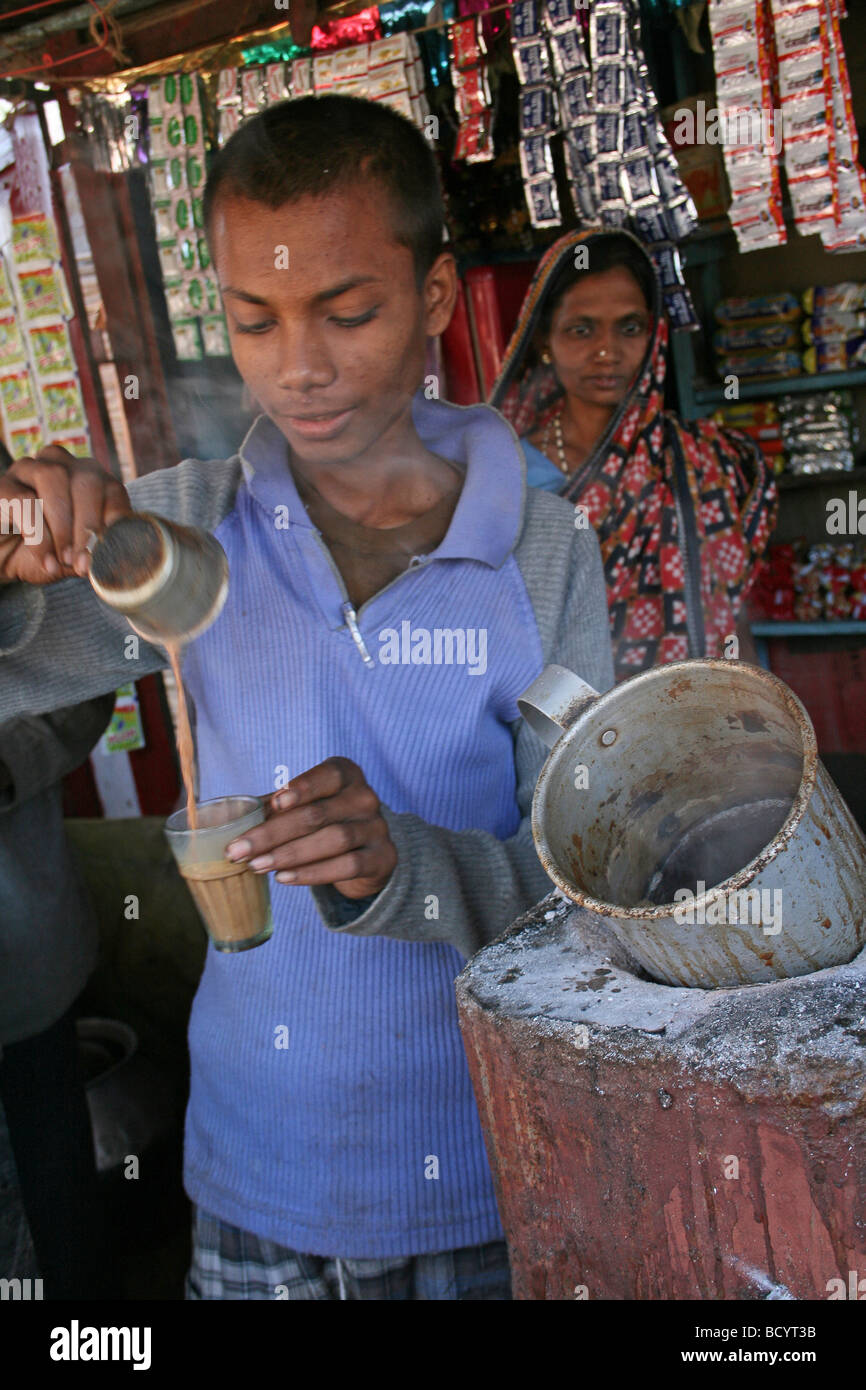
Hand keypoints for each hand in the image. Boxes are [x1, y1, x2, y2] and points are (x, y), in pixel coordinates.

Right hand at [0, 446, 130, 585]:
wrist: (2, 560)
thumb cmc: (43, 555)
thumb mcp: (75, 559)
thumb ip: (96, 553)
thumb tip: (117, 557)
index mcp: (88, 480)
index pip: (112, 489)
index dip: (114, 522)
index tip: (108, 554)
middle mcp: (60, 466)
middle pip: (86, 479)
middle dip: (88, 524)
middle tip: (84, 561)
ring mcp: (28, 470)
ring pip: (54, 477)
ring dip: (62, 524)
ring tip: (63, 558)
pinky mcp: (2, 485)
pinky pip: (23, 499)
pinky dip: (38, 534)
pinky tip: (45, 559)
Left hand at [226, 756, 397, 899]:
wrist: (368, 851)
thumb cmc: (326, 821)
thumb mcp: (306, 805)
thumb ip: (276, 807)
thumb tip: (235, 817)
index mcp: (346, 775)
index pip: (327, 776)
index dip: (302, 788)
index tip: (274, 804)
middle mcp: (365, 798)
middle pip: (318, 814)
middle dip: (273, 834)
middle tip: (239, 849)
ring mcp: (377, 828)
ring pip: (333, 840)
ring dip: (289, 855)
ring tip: (257, 865)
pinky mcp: (382, 857)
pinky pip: (347, 866)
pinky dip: (313, 873)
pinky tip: (284, 878)